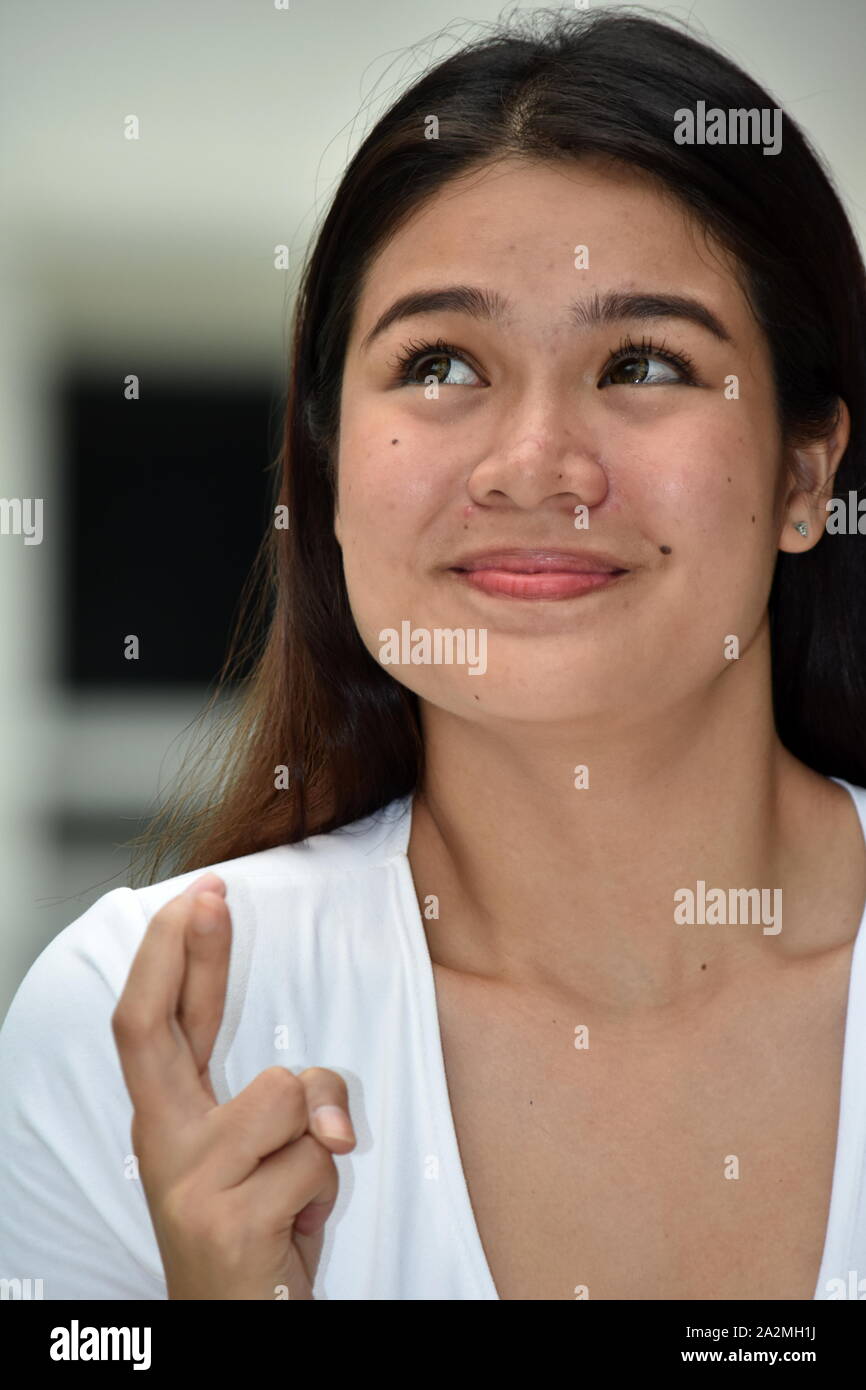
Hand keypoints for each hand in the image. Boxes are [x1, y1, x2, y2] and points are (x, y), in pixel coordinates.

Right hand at [112, 873, 354, 1298]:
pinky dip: (325, 1188)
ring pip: (288, 1093)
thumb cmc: (257, 1229)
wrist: (239, 1326)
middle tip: (209, 892)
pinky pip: (316, 1158)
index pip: (154, 1023)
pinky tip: (297, 1226)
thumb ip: (291, 1102)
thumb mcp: (269, 1157)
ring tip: (294, 1187)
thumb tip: (331, 1121)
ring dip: (316, 1137)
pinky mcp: (226, 1221)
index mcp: (167, 1120)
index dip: (172, 956)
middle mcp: (162, 1145)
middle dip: (188, 948)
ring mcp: (186, 1184)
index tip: (199, 895)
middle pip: (155, 1027)